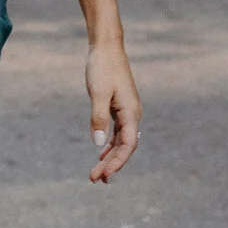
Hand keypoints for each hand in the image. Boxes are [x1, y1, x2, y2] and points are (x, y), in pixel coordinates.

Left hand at [85, 41, 141, 182]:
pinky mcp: (119, 107)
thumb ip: (98, 118)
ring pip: (120, 141)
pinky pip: (117, 132)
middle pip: (124, 147)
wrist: (106, 47)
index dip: (117, 162)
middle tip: (94, 180)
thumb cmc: (102, 67)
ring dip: (109, 157)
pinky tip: (100, 154)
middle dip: (111, 164)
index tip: (104, 175)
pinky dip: (109, 144)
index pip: (127, 145)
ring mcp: (127, 111)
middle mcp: (133, 114)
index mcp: (131, 112)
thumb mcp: (97, 93)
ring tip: (96, 174)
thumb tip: (98, 145)